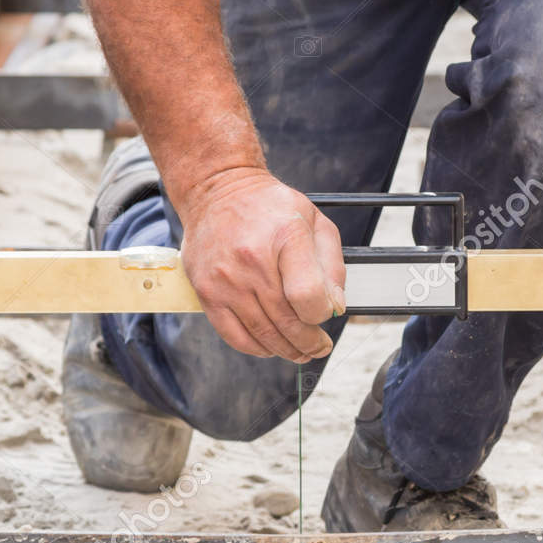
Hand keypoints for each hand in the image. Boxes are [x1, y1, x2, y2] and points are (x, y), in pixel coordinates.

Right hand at [174, 169, 345, 361]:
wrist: (217, 191)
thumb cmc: (271, 208)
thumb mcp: (314, 221)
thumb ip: (332, 266)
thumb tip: (335, 308)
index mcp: (286, 236)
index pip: (308, 296)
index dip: (321, 314)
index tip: (326, 313)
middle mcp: (252, 259)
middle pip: (287, 321)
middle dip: (310, 342)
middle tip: (320, 347)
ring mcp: (226, 279)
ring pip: (263, 334)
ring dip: (287, 350)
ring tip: (301, 352)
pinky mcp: (207, 292)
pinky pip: (234, 335)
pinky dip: (257, 348)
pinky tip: (271, 346)